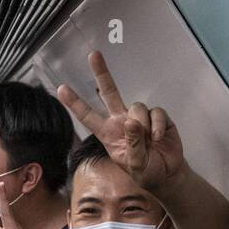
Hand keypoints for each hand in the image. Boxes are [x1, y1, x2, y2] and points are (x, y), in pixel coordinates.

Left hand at [57, 51, 184, 193]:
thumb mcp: (135, 164)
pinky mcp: (156, 117)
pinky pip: (156, 112)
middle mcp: (121, 121)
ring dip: (143, 125)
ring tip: (149, 141)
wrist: (166, 174)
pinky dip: (158, 125)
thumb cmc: (145, 171)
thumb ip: (133, 144)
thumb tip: (132, 122)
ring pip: (137, 107)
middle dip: (102, 72)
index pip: (88, 116)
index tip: (61, 89)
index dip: (75, 103)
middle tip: (93, 55)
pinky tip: (159, 138)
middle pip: (109, 92)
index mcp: (108, 134)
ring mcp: (139, 117)